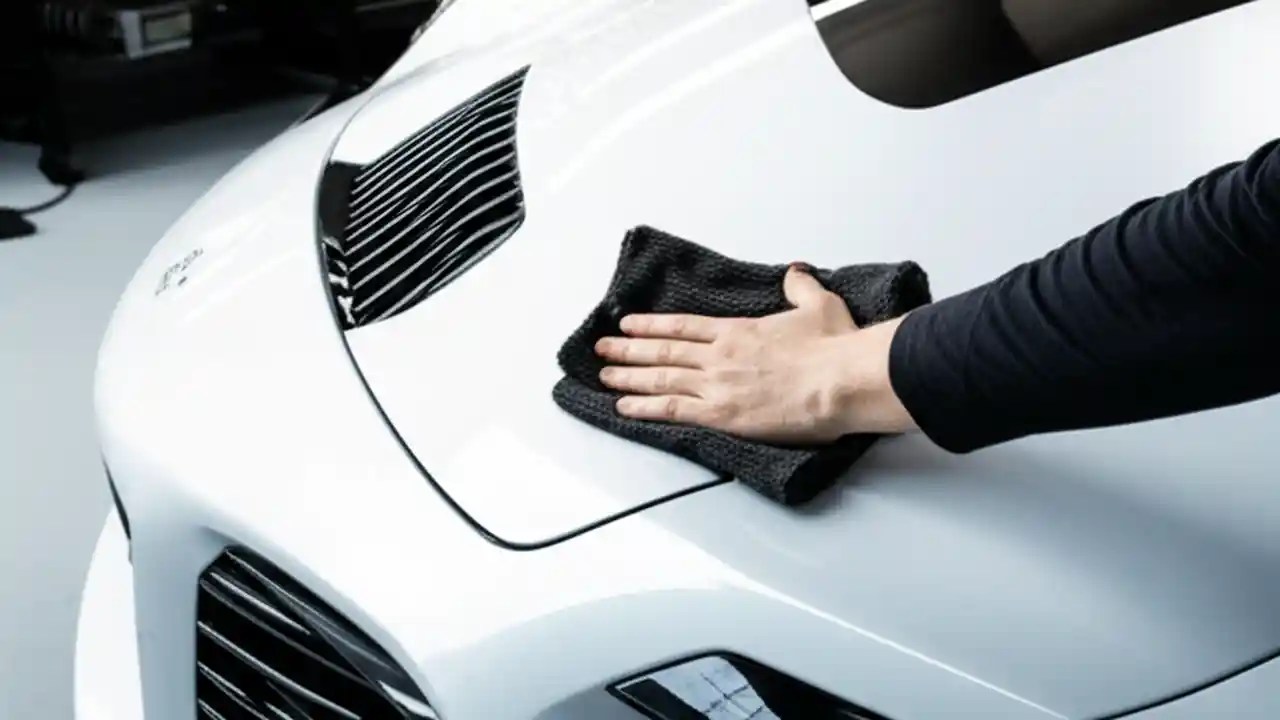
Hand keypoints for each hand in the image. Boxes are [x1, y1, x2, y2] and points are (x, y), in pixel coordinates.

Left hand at [594, 265, 917, 443]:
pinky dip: (644, 407)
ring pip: (660, 379)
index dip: (651, 326)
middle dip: (628, 350)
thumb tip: (795, 273)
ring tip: (604, 375)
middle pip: (662, 352)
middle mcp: (719, 356)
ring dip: (628, 377)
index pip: (683, 326)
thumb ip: (800, 288)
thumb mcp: (819, 305)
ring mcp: (716, 385)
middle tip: (602, 350)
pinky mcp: (721, 414)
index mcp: (738, 330)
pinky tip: (623, 407)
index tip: (628, 325)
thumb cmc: (834, 347)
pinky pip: (672, 410)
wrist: (840, 380)